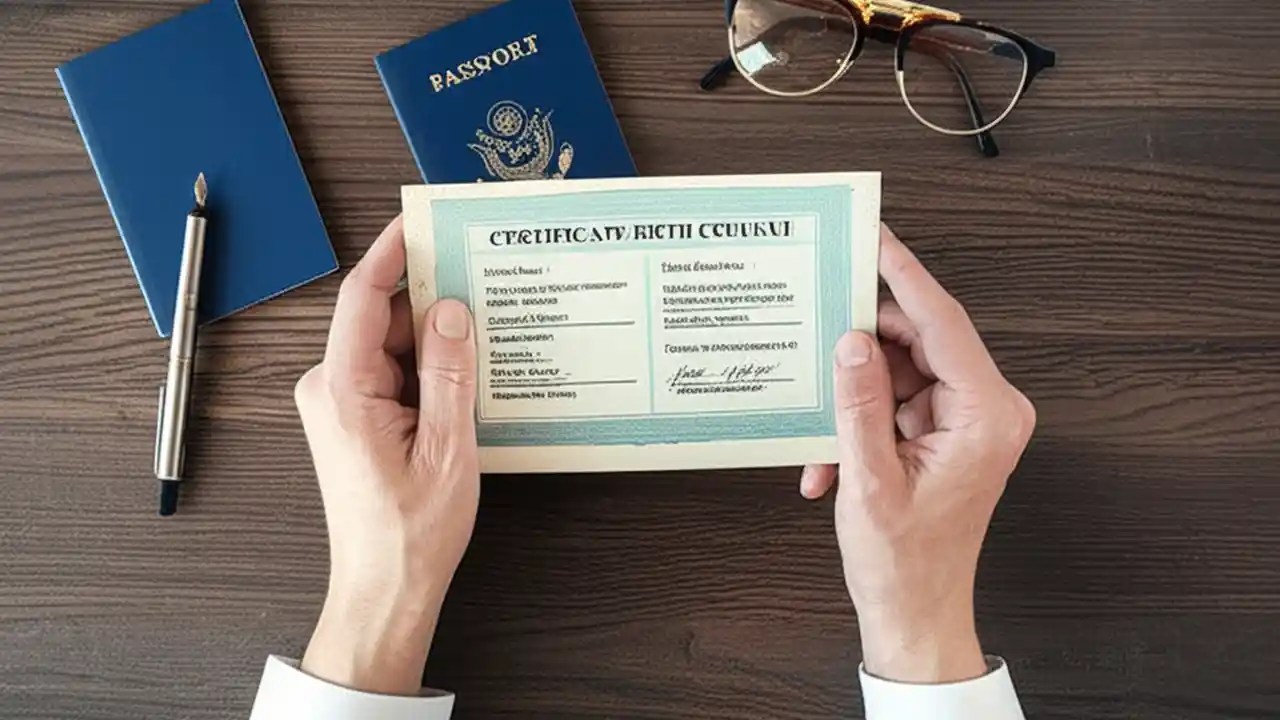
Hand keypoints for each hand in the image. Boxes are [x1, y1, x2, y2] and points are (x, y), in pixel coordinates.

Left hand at [293, 216, 479, 693]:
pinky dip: (430, 369)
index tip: (422, 219)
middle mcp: (331, 388)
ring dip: (437, 341)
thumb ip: (451, 372)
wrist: (385, 588)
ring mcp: (340, 402)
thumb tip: (454, 310)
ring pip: (393, 346)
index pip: (362, 296)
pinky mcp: (355, 417)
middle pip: (383, 318)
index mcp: (344, 389)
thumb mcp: (448, 448)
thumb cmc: (410, 533)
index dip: (392, 251)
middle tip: (485, 282)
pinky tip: (469, 376)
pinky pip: (394, 372)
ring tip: (488, 341)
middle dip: (433, 301)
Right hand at [801, 225, 1035, 682]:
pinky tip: (833, 458)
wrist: (916, 612)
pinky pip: (899, 398)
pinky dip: (862, 419)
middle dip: (864, 345)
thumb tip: (851, 342)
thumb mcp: (868, 481)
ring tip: (824, 436)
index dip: (904, 275)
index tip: (876, 237)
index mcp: (986, 417)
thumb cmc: (904, 563)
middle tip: (820, 322)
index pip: (942, 324)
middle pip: (921, 340)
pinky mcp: (949, 431)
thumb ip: (858, 405)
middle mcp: (988, 410)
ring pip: (903, 368)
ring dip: (855, 396)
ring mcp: (969, 420)